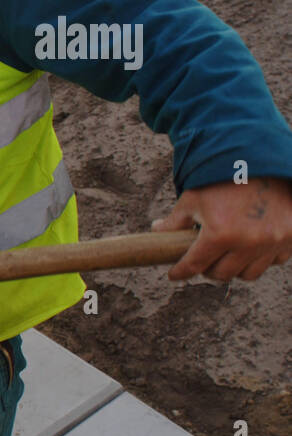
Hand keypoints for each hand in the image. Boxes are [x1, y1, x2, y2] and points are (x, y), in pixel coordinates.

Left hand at [152, 177, 291, 280]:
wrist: (265, 161)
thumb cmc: (224, 179)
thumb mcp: (193, 197)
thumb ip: (175, 221)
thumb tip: (157, 232)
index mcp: (220, 233)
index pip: (194, 265)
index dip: (180, 272)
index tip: (174, 274)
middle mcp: (249, 242)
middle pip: (222, 274)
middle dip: (208, 270)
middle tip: (203, 261)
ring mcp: (273, 242)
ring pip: (248, 273)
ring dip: (234, 267)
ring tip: (226, 255)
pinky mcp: (291, 239)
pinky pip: (273, 261)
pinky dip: (260, 258)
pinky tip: (251, 246)